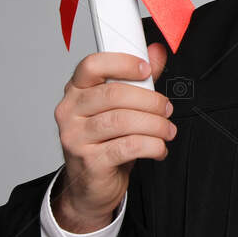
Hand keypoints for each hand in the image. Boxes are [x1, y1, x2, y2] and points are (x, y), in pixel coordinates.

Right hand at [52, 43, 174, 232]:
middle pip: (113, 95)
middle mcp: (70, 112)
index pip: (91, 66)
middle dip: (150, 101)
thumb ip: (139, 79)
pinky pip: (128, 146)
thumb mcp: (122, 107)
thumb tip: (156, 51)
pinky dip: (152, 146)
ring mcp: (76, 137)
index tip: (146, 69)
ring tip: (167, 131)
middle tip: (167, 109)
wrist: (91, 185)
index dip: (122, 63)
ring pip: (122, 121)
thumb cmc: (106, 141)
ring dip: (155, 125)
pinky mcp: (90, 161)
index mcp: (76, 92)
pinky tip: (159, 148)